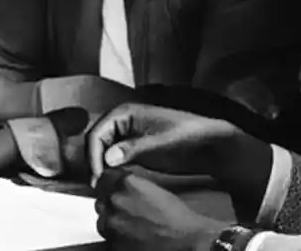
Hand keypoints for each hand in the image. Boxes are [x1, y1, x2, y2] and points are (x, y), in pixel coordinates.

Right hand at [85, 103, 236, 185]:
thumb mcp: (160, 141)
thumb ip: (133, 148)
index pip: (96, 133)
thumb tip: (107, 158)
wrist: (208, 143)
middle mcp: (120, 122)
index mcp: (124, 113)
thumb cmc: (187, 135)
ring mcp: (126, 136)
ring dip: (100, 167)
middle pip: (95, 142)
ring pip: (102, 151)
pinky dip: (110, 170)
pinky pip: (113, 158)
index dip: (93, 155)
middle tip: (97, 185)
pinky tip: (112, 183)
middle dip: (93, 162)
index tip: (97, 176)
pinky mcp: (132, 149)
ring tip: (102, 187)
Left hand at [94, 169, 222, 250]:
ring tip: (133, 228)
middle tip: (128, 213)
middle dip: (111, 206)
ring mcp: (112, 224)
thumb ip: (131, 184)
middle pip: (101, 200)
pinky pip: (106, 240)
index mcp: (126, 182)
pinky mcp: (113, 244)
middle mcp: (116, 200)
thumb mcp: (154, 189)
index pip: (103, 178)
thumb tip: (117, 183)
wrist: (190, 242)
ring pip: (102, 221)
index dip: (109, 186)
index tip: (113, 191)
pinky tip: (131, 239)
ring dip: (112, 223)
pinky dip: (115, 239)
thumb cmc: (179, 218)